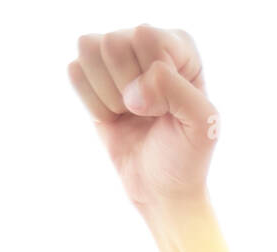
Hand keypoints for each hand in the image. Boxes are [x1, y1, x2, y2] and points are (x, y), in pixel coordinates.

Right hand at [68, 25, 217, 211]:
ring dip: (108, 95)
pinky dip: (93, 105)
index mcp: (181, 46)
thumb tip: (133, 91)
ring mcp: (118, 57)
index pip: (146, 37)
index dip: (152, 80)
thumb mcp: (202, 126)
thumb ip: (178, 92)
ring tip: (130, 113)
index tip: (167, 109)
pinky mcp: (93, 76)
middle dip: (128, 90)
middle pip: (113, 43)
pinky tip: (114, 117)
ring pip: (89, 49)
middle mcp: (148, 43)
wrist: (161, 189)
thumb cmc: (186, 156)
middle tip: (147, 114)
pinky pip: (74, 72)